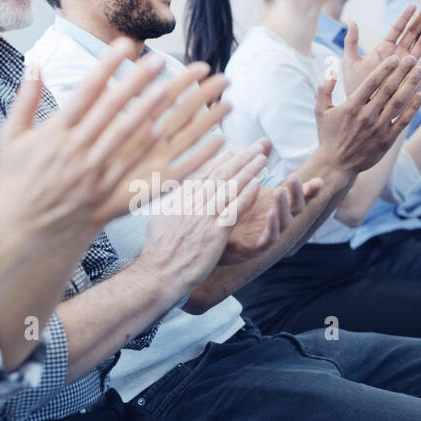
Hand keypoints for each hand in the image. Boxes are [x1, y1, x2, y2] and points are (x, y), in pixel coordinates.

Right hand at [0, 40, 225, 238]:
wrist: (22, 228)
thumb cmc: (17, 178)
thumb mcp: (11, 137)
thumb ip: (25, 99)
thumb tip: (34, 64)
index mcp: (55, 133)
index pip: (86, 92)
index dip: (107, 67)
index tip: (125, 45)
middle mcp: (75, 151)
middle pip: (112, 110)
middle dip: (135, 83)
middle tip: (158, 60)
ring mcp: (92, 173)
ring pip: (127, 136)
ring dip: (149, 111)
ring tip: (170, 88)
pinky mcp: (105, 193)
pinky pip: (133, 168)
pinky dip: (150, 148)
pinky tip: (168, 129)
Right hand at [138, 141, 268, 292]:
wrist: (158, 275)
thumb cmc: (158, 252)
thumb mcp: (159, 219)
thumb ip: (173, 203)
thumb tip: (178, 192)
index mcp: (178, 199)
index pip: (204, 173)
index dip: (222, 158)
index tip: (235, 148)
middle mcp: (190, 203)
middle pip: (219, 175)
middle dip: (239, 158)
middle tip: (255, 146)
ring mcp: (202, 217)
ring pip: (229, 188)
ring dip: (248, 171)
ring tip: (262, 159)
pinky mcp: (214, 234)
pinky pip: (234, 209)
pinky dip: (246, 194)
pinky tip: (258, 183)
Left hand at [216, 166, 324, 265]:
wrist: (208, 239)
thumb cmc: (229, 209)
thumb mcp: (244, 184)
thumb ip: (257, 164)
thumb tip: (266, 140)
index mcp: (275, 206)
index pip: (297, 197)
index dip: (308, 190)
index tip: (318, 180)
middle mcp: (275, 221)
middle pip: (295, 209)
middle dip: (296, 194)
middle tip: (293, 177)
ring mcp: (266, 235)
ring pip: (283, 223)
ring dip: (282, 207)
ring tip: (279, 191)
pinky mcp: (254, 248)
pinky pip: (268, 239)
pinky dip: (272, 227)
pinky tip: (270, 213)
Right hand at [315, 39, 420, 174]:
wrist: (336, 165)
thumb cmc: (328, 136)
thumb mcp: (320, 111)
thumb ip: (324, 89)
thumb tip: (331, 72)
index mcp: (351, 106)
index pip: (372, 82)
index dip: (385, 68)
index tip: (395, 58)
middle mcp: (366, 116)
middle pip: (388, 89)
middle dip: (401, 72)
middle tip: (411, 58)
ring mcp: (378, 129)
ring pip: (398, 103)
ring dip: (410, 85)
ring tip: (419, 71)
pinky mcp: (386, 141)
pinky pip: (402, 122)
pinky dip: (413, 109)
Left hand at [341, 0, 420, 97]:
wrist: (364, 109)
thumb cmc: (355, 88)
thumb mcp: (350, 63)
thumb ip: (351, 42)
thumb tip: (352, 21)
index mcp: (384, 49)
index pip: (397, 28)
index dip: (405, 16)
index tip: (413, 4)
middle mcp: (398, 54)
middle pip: (413, 32)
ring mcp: (408, 65)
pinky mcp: (415, 78)